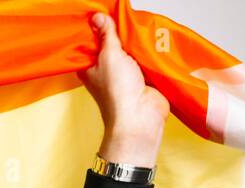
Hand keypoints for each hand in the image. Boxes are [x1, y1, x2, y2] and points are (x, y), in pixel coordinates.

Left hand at [79, 12, 168, 167]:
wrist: (140, 117)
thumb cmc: (118, 93)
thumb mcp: (109, 56)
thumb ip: (106, 35)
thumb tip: (97, 18)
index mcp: (90, 67)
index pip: (91, 43)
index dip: (97, 29)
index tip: (105, 14)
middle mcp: (106, 71)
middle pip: (114, 44)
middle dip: (121, 32)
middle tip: (127, 17)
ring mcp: (126, 74)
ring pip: (131, 50)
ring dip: (137, 41)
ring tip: (141, 26)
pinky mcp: (144, 77)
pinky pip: (147, 58)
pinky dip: (150, 50)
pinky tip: (153, 39)